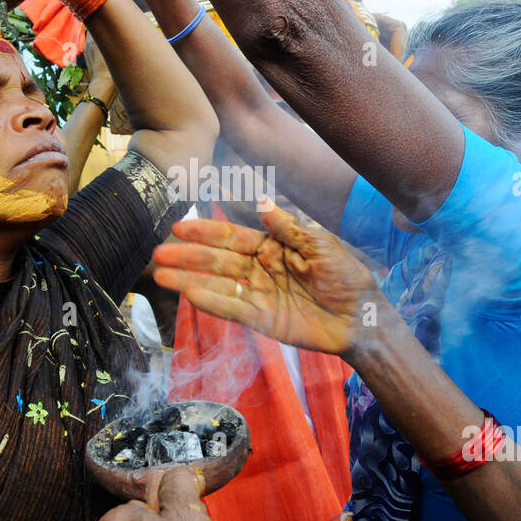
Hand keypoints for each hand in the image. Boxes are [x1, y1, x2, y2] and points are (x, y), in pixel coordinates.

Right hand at [152, 200, 381, 355]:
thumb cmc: (346, 276)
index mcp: (272, 246)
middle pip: (217, 260)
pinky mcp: (262, 319)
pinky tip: (190, 294)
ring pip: (218, 284)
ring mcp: (258, 294)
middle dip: (188, 256)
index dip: (207, 231)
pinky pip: (232, 308)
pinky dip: (212, 302)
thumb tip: (262, 200)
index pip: (233, 236)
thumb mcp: (320, 245)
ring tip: (162, 275)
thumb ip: (288, 227)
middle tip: (158, 253)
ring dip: (190, 279)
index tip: (180, 225)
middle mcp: (259, 269)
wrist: (361, 317)